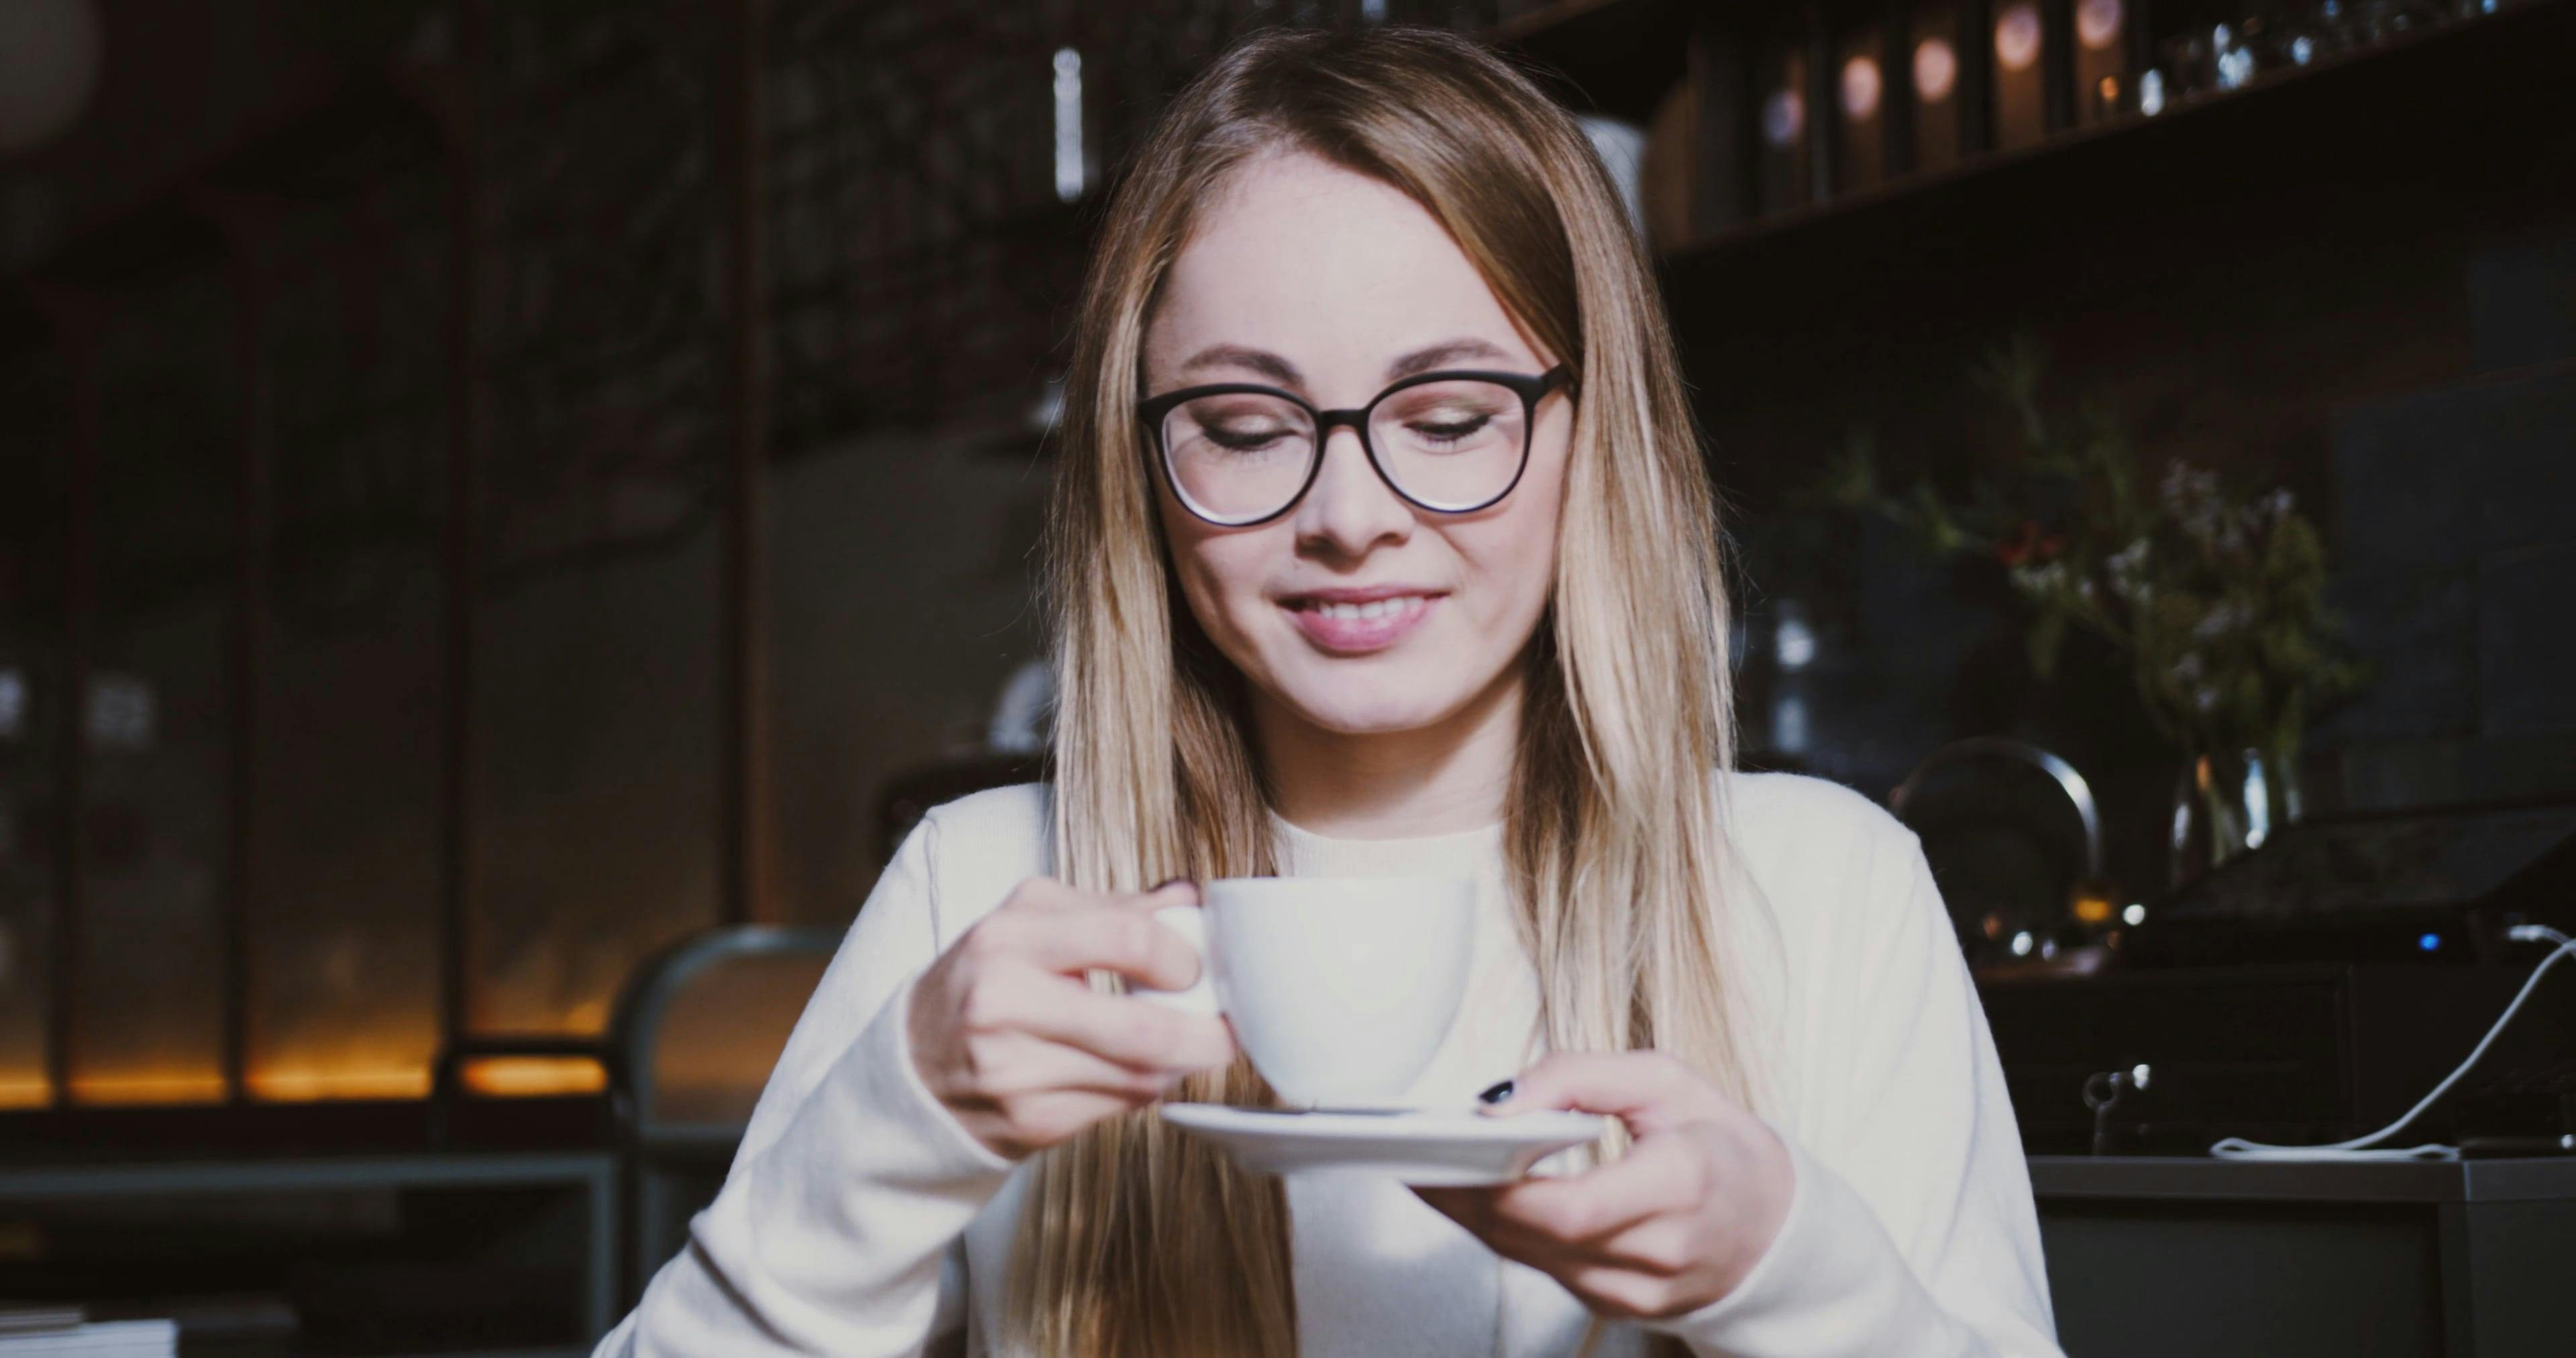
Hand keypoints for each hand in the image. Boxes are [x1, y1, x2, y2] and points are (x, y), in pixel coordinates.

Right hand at [908, 878, 1236, 1158]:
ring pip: (1137, 1077)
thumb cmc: (985, 982)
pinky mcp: (1026, 1121)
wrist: (912, 1065)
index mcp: (1007, 936)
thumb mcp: (1030, 924)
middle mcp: (1003, 1003)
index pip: (1124, 936)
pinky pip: (1117, 1108)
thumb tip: (1189, 899)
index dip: (1179, 956)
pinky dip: (1143, 1090)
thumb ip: (1111, 909)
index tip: (1195, 968)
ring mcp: (1012, 1069)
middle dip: (1204, 1034)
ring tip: (1183, 1046)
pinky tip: (1137, 1072)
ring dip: (1176, 1064)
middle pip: (1140, 1027)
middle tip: (1228, 1030)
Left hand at [1413, 1051, 1793, 1322]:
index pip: (1573, 1207)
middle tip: (1411, 1150)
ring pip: (1530, 1257)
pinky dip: (1501, 1231)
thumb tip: (1500, 1099)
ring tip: (1425, 1165)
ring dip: (1471, 1213)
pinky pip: (1543, 1269)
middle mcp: (1661, 1252)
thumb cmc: (1719, 1143)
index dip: (1503, 1186)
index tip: (1453, 1146)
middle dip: (1467, 1194)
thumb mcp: (1666, 1081)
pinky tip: (1469, 1196)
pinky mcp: (1618, 1306)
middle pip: (1538, 1236)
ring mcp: (1639, 1291)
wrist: (1775, 1227)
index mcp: (1684, 1184)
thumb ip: (1581, 1077)